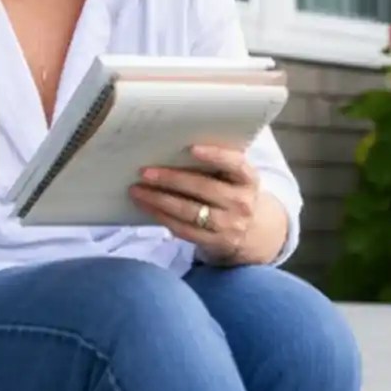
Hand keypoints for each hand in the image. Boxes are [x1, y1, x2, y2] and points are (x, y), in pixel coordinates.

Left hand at [129, 145, 259, 264]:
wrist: (253, 233)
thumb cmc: (234, 194)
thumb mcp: (236, 179)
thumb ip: (217, 166)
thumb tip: (172, 150)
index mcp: (248, 179)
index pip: (235, 164)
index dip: (216, 155)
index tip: (192, 148)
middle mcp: (241, 202)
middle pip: (204, 188)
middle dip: (171, 179)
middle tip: (145, 172)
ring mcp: (228, 225)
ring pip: (189, 211)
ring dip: (159, 200)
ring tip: (137, 190)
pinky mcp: (214, 242)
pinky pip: (184, 229)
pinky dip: (162, 217)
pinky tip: (147, 207)